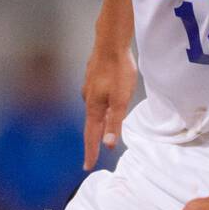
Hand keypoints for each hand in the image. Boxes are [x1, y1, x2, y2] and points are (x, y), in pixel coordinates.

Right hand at [81, 46, 136, 169]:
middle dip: (93, 141)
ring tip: (101, 132)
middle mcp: (88, 100)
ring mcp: (89, 88)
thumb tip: (108, 143)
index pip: (91, 136)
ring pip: (94, 111)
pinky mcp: (92, 79)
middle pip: (91, 125)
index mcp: (94, 108)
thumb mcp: (121, 99)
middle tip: (93, 154)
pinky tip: (105, 104)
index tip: (87, 167)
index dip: (90, 152)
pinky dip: (100, 107)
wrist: (110, 42)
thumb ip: (115, 122)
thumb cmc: (118, 70)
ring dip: (97, 123)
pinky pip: (96, 98)